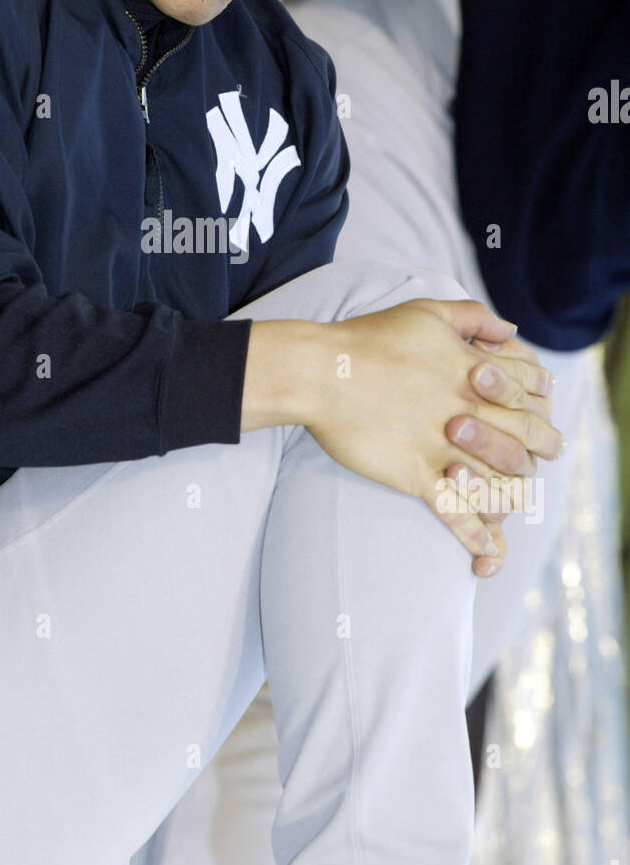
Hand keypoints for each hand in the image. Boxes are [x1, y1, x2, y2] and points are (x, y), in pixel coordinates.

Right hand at [255, 299, 562, 575]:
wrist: (322, 372)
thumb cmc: (368, 338)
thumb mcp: (426, 312)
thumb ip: (473, 316)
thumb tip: (510, 331)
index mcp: (476, 372)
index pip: (531, 393)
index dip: (540, 404)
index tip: (538, 411)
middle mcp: (469, 411)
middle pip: (526, 440)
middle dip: (541, 450)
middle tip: (543, 458)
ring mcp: (445, 447)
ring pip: (501, 482)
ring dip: (513, 497)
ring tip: (513, 506)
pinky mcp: (419, 475)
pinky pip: (458, 513)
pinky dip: (477, 537)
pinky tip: (487, 552)